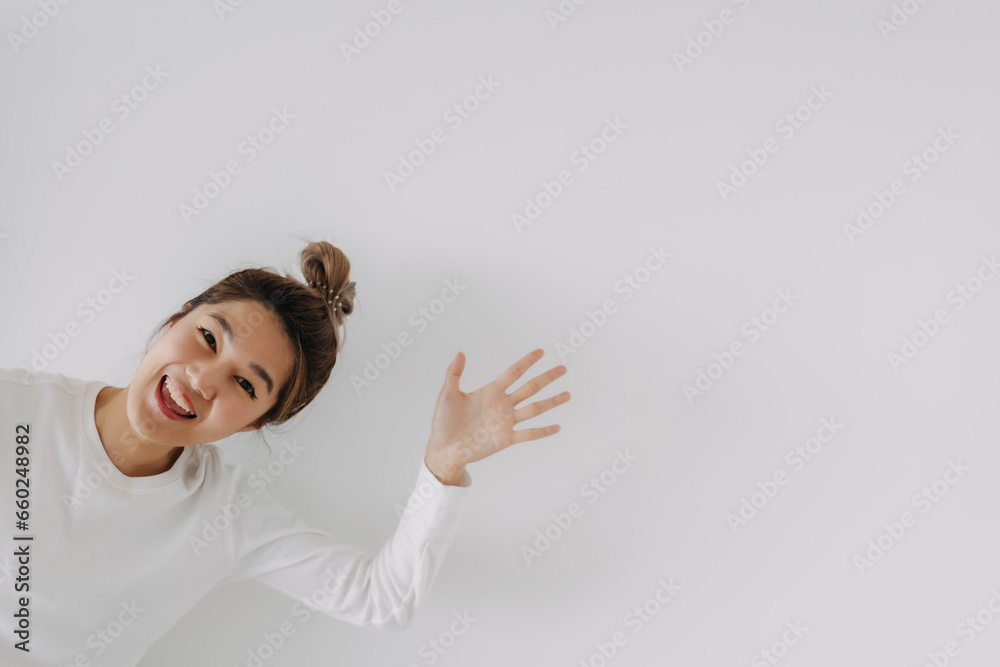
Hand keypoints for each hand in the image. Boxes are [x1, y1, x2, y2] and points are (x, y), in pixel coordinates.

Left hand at [424, 349, 570, 484]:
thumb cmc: (444, 422)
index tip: (541, 352)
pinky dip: (543, 431)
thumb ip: (454, 373)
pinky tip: (557, 427)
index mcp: (490, 391)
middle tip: (563, 369)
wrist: (443, 448)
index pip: (513, 373)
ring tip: (567, 395)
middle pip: (530, 388)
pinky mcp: (505, 439)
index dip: (527, 362)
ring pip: (534, 409)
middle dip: (546, 378)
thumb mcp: (448, 394)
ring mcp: (506, 422)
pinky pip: (528, 434)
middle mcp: (502, 405)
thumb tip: (460, 352)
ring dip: (551, 402)